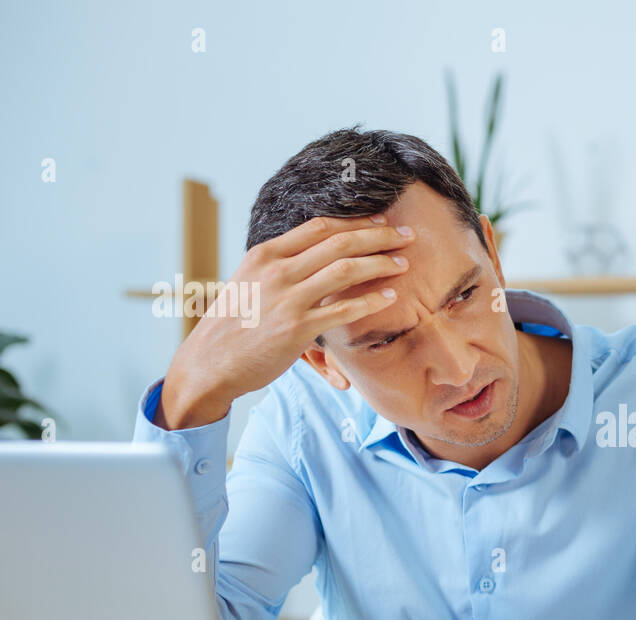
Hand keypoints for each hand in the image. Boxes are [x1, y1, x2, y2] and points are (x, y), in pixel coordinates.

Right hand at [155, 214, 417, 429]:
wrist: (209, 362)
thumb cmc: (233, 324)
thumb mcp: (249, 282)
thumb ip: (280, 267)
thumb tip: (312, 256)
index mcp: (264, 254)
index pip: (319, 227)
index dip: (356, 222)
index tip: (382, 220)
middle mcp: (276, 271)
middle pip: (339, 243)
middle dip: (379, 236)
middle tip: (407, 236)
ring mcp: (287, 299)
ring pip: (345, 270)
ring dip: (381, 264)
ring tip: (404, 264)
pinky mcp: (297, 330)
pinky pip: (344, 310)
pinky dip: (372, 301)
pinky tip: (392, 298)